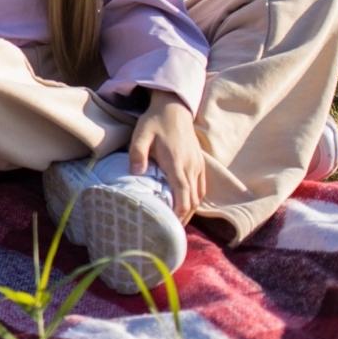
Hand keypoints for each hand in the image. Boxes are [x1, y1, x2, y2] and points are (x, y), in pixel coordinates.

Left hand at [129, 91, 205, 220]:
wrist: (174, 106)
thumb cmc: (155, 121)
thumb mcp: (141, 135)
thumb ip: (137, 154)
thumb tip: (136, 173)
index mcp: (177, 164)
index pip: (183, 197)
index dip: (178, 214)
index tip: (168, 226)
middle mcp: (191, 167)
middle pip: (193, 201)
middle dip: (183, 218)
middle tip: (170, 231)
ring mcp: (198, 165)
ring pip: (199, 196)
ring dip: (190, 210)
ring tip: (176, 222)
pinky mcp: (199, 163)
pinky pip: (201, 187)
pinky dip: (194, 199)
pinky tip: (185, 205)